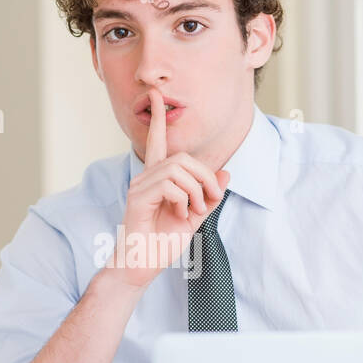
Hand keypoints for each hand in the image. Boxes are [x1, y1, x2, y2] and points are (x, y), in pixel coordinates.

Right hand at [106, 86, 229, 289]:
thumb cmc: (162, 243)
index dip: (157, 120)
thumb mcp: (195, 217)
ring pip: (178, 169)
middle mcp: (145, 177)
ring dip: (196, 190)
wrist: (142, 265)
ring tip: (195, 210)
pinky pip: (170, 185)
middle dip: (205, 176)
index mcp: (156, 179)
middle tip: (212, 198)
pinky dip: (184, 199)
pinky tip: (181, 214)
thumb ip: (209, 196)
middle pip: (183, 157)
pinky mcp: (137, 198)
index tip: (158, 97)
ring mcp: (139, 186)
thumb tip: (225, 173)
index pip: (156, 142)